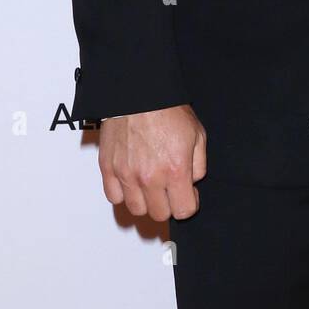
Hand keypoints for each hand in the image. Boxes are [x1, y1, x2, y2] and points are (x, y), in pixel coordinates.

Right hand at [97, 105, 206, 222]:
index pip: (184, 211)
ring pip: (136, 209)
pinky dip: (123, 193)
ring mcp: (126, 175)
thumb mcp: (198, 134)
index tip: (188, 193)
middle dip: (168, 204)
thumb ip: (199, 165)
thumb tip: (191, 183)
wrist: (139, 93)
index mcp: (175, 170)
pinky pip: (114, 197)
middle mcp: (150, 177)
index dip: (190, 204)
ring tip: (150, 184)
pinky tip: (132, 180)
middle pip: (159, 214)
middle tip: (169, 187)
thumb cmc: (169, 110)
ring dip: (146, 201)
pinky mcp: (108, 168)